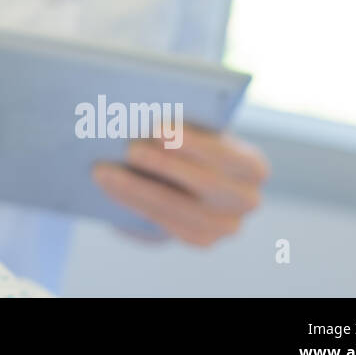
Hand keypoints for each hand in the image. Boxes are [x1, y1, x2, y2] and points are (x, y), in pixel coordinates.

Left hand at [91, 127, 269, 246]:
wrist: (182, 174)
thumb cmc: (185, 139)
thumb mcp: (188, 127)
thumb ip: (175, 124)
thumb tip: (136, 115)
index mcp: (252, 166)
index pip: (228, 155)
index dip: (192, 142)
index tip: (155, 127)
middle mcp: (247, 201)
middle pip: (205, 184)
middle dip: (164, 165)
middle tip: (127, 148)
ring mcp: (224, 226)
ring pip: (179, 209)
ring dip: (138, 189)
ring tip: (103, 170)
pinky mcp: (198, 239)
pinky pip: (163, 225)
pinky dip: (133, 203)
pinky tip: (108, 188)